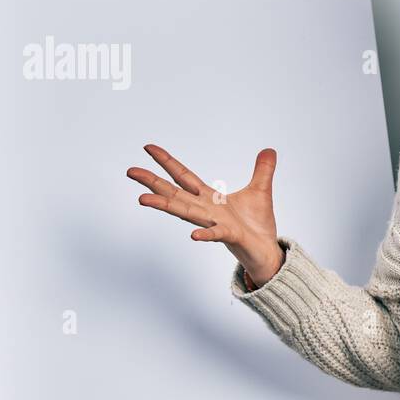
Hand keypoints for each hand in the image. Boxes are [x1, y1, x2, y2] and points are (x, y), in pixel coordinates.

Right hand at [126, 145, 284, 285]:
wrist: (266, 251)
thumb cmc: (257, 226)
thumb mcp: (261, 190)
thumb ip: (262, 170)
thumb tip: (268, 149)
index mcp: (211, 198)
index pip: (184, 176)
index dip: (167, 161)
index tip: (148, 147)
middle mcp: (207, 210)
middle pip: (175, 193)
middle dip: (153, 182)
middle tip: (130, 171)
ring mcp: (216, 224)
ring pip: (186, 212)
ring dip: (165, 205)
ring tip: (142, 199)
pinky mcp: (231, 236)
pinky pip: (217, 235)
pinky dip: (206, 234)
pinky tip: (193, 235)